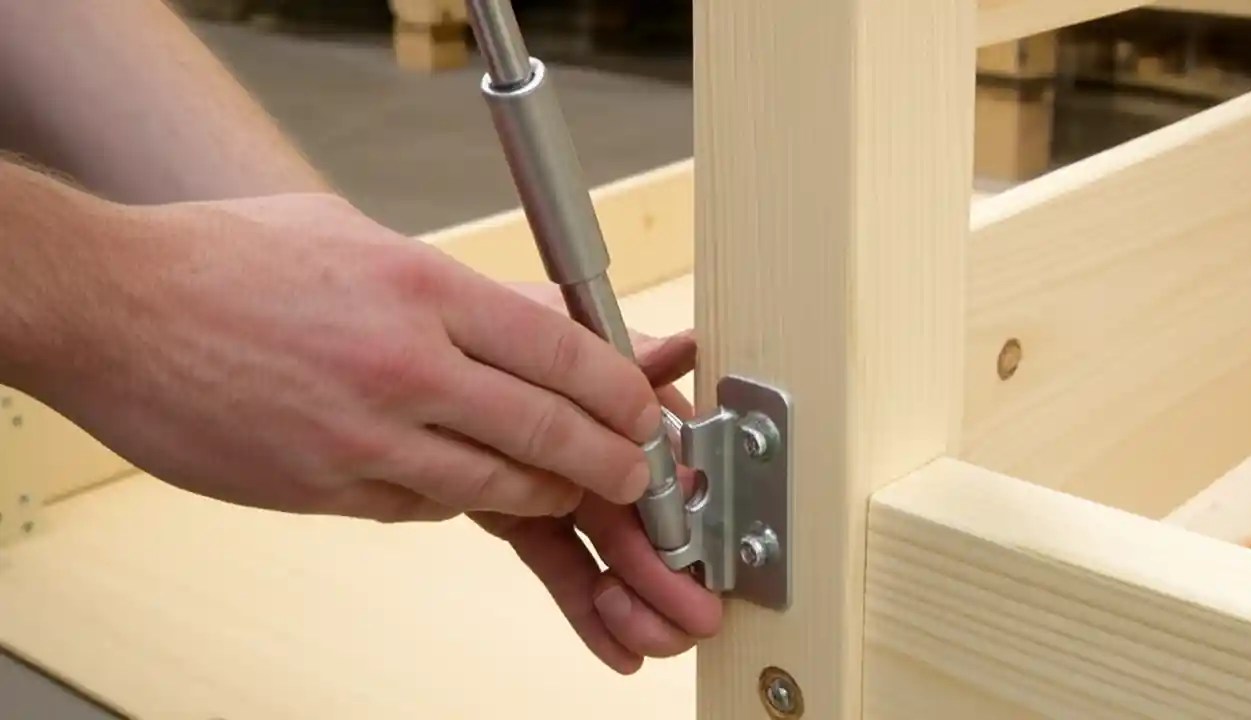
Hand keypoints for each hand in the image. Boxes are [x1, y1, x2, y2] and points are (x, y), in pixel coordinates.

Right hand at [30, 193, 671, 522]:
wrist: (113, 307)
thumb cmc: (225, 260)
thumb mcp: (354, 237)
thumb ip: (435, 288)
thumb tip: (497, 320)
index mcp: (422, 289)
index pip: (563, 351)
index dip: (621, 392)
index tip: (643, 412)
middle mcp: (405, 367)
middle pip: (548, 431)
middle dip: (609, 461)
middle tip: (633, 472)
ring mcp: (363, 437)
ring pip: (494, 485)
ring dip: (543, 493)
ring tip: (567, 489)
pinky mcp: (324, 488)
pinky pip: (418, 507)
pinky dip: (450, 497)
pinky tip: (458, 482)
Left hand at [471, 285, 722, 674]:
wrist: (356, 352)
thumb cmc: (449, 309)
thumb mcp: (539, 318)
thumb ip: (614, 349)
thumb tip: (683, 348)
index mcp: (601, 385)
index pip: (661, 444)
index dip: (685, 492)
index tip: (702, 534)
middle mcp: (581, 429)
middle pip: (635, 504)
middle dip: (669, 561)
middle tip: (693, 607)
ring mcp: (548, 469)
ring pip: (601, 541)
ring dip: (637, 594)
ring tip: (651, 636)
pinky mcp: (506, 506)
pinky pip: (551, 555)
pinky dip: (583, 598)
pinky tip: (616, 646)